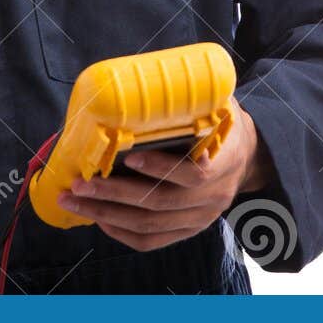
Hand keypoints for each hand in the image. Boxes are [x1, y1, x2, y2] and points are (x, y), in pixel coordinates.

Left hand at [56, 96, 273, 252]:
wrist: (248, 158)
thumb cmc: (221, 125)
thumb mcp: (218, 105)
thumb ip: (192, 99)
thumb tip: (146, 81)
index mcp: (223, 162)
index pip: (193, 173)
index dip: (160, 168)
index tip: (129, 157)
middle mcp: (212, 197)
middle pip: (159, 203)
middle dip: (114, 194)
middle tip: (80, 184)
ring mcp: (199, 218)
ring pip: (149, 225)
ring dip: (106, 214)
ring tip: (74, 201)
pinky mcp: (187, 231)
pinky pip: (151, 241)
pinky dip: (120, 232)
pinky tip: (97, 218)